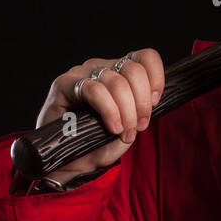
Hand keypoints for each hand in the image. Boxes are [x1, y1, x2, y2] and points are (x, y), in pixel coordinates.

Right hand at [34, 49, 164, 182]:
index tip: (156, 103)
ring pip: (117, 82)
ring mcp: (82, 74)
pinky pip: (95, 90)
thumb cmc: (97, 145)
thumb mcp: (128, 130)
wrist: (68, 163)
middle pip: (134, 70)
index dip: (156, 77)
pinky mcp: (64, 84)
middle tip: (138, 127)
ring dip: (126, 111)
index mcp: (119, 72)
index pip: (145, 57)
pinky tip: (113, 126)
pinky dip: (109, 110)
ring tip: (123, 132)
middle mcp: (101, 67)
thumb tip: (150, 102)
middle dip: (141, 103)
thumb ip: (140, 114)